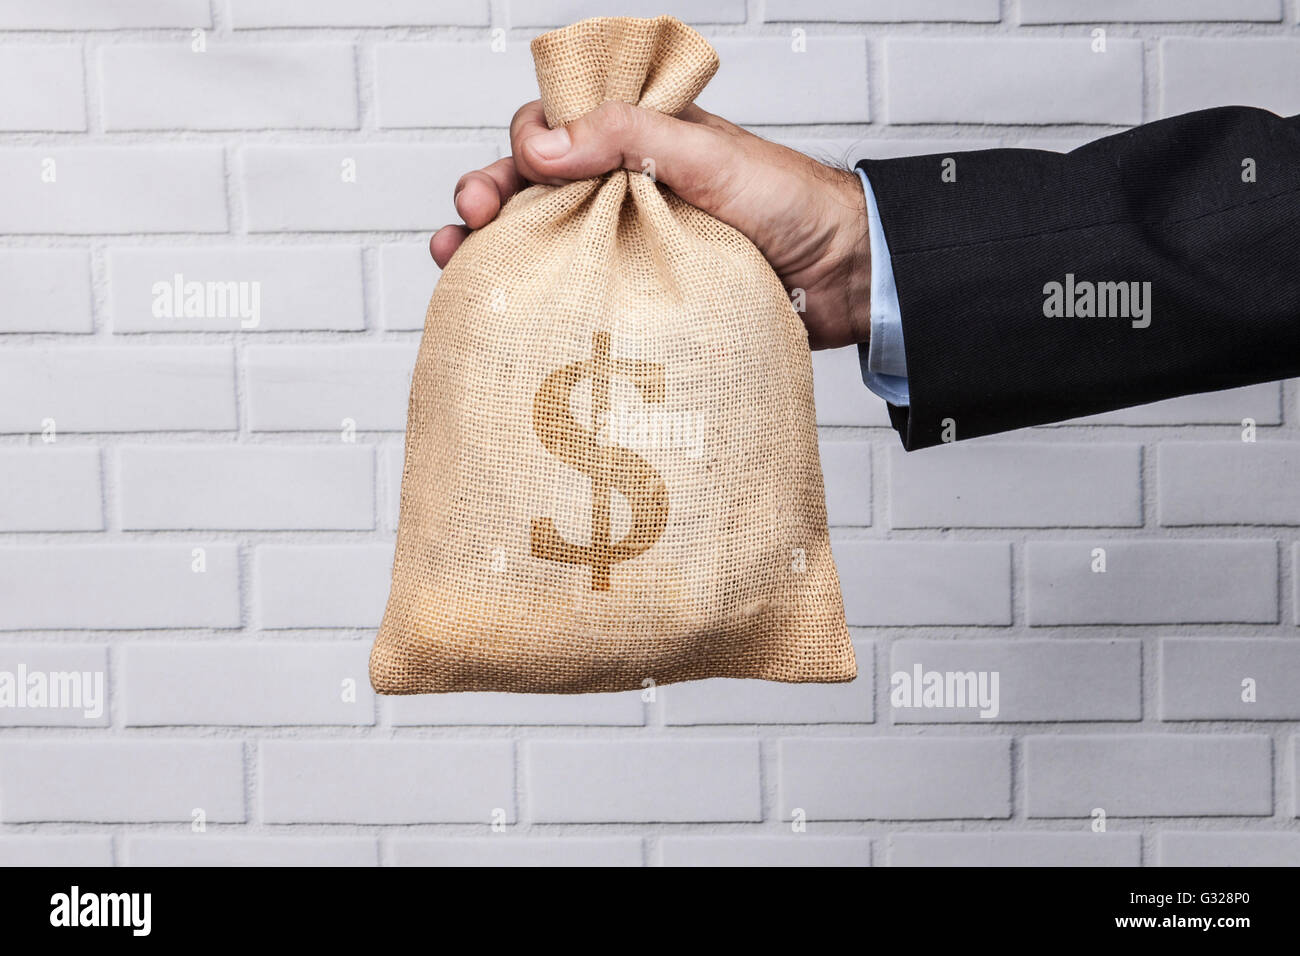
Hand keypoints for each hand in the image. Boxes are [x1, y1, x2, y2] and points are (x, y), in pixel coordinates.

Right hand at [432, 100, 869, 349]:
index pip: (559, 128)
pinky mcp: (643, 294)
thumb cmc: (789, 203)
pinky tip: (510, 311)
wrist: (844, 276)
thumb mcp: (705, 153)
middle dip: (490, 199)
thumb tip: (539, 145)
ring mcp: (633, 244)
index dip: (523, 146)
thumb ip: (626, 136)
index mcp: (640, 138)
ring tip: (457, 264)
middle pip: (538, 187)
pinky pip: (581, 292)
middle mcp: (627, 189)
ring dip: (499, 251)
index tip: (511, 175)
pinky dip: (541, 298)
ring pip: (550, 240)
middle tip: (466, 223)